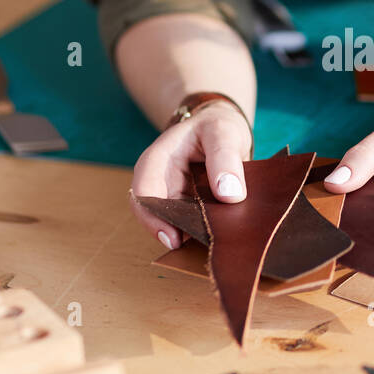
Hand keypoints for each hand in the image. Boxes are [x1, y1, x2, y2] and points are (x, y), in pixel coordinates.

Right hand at [129, 101, 252, 247]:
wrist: (222, 128)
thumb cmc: (216, 126)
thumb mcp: (222, 132)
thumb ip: (225, 158)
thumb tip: (229, 195)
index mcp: (156, 161)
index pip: (144, 194)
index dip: (154, 219)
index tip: (175, 239)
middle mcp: (160, 183)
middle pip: (157, 216)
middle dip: (178, 233)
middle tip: (203, 247)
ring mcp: (174, 198)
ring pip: (176, 225)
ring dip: (194, 235)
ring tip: (216, 243)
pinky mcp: (190, 208)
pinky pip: (193, 225)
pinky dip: (206, 232)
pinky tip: (222, 238)